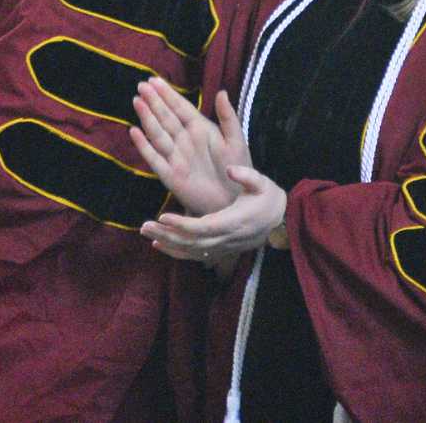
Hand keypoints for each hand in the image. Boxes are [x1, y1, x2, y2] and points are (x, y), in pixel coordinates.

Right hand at [131, 80, 247, 217]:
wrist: (232, 199)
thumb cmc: (236, 168)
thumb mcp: (236, 140)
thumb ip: (228, 117)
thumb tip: (221, 91)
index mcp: (200, 129)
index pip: (180, 107)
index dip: (168, 94)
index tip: (154, 80)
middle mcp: (185, 140)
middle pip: (166, 117)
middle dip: (154, 101)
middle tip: (141, 85)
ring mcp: (176, 156)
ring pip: (158, 133)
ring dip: (147, 118)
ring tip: (137, 102)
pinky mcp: (170, 174)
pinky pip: (154, 157)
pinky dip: (144, 145)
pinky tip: (134, 131)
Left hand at [139, 161, 286, 263]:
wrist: (280, 223)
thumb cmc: (269, 200)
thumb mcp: (263, 183)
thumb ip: (247, 176)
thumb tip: (230, 169)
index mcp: (232, 221)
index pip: (202, 227)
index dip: (182, 225)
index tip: (163, 216)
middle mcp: (224, 238)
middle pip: (190, 242)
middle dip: (166, 234)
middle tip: (144, 225)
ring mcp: (221, 247)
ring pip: (189, 251)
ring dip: (167, 243)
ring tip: (146, 232)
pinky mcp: (219, 251)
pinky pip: (193, 256)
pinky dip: (175, 252)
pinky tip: (159, 245)